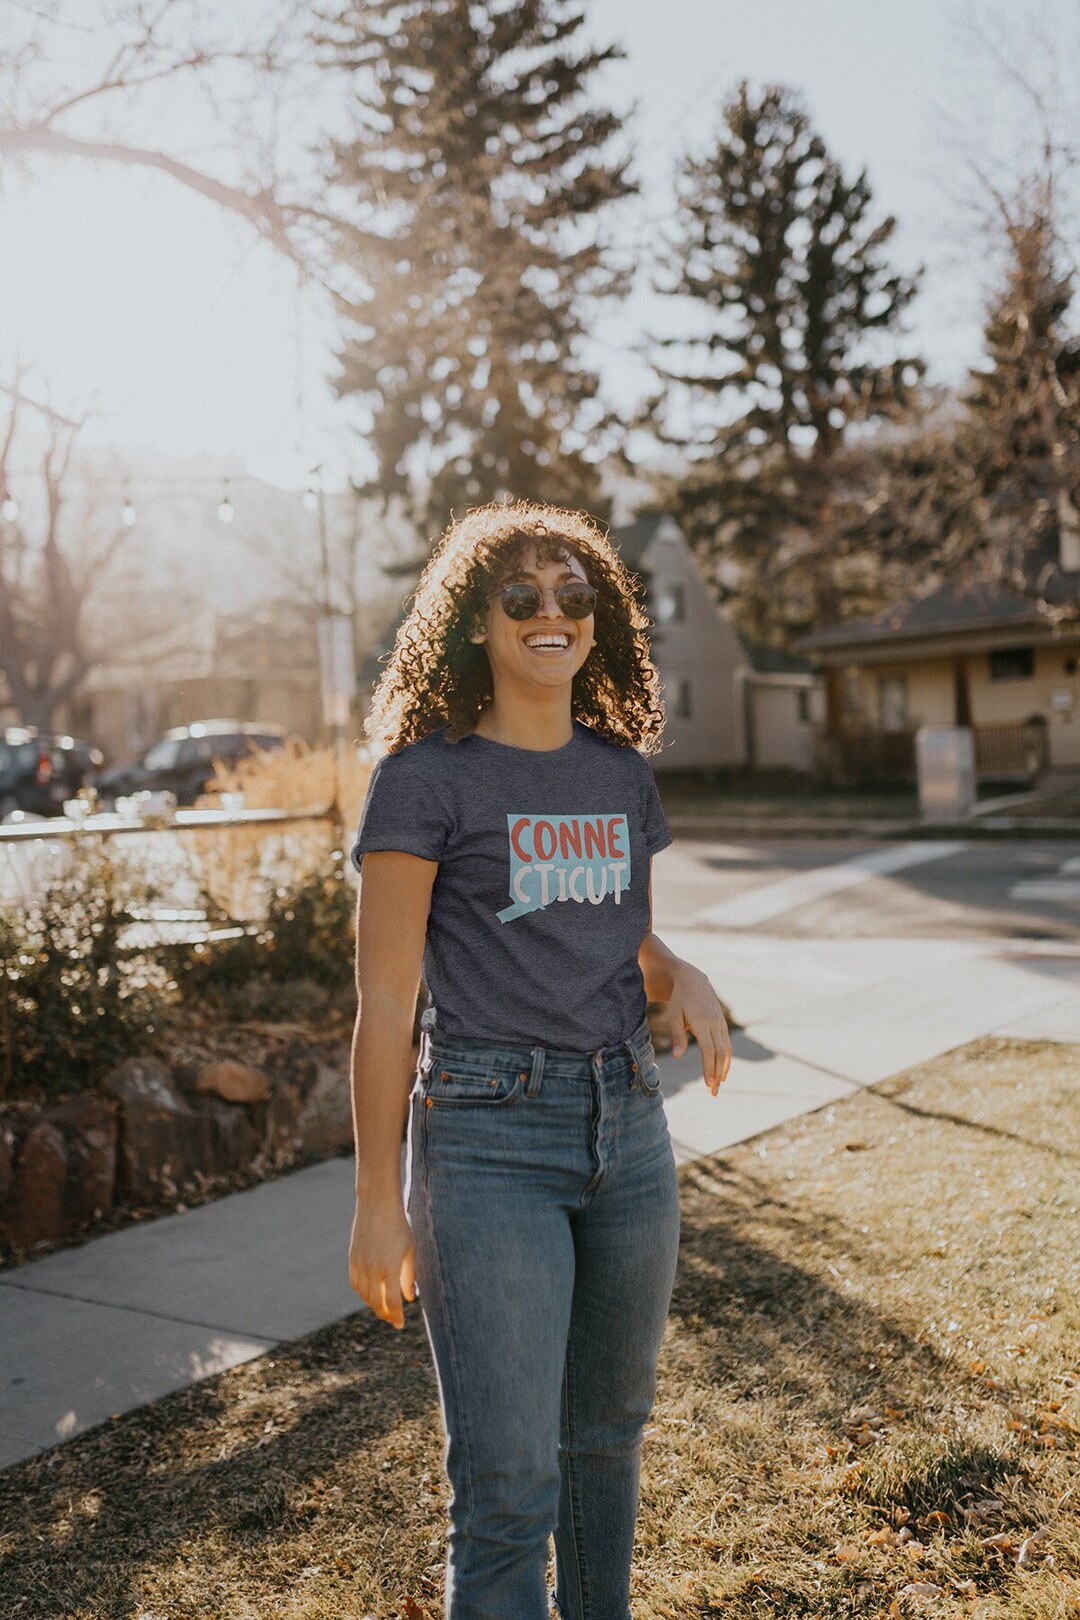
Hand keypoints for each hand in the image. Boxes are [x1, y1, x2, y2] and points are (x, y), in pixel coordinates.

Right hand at [349, 1196, 416, 1329]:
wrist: (377, 1205)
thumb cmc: (399, 1226)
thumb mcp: (409, 1250)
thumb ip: (409, 1276)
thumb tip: (410, 1297)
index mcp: (389, 1267)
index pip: (391, 1302)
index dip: (396, 1316)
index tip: (400, 1324)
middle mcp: (372, 1269)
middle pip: (376, 1302)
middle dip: (385, 1314)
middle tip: (392, 1319)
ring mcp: (360, 1264)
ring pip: (364, 1295)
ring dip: (374, 1304)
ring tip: (383, 1307)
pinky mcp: (352, 1259)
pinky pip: (355, 1283)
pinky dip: (363, 1293)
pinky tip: (371, 1293)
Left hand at [668, 963, 731, 1095]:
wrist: (693, 981)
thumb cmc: (680, 1000)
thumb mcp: (674, 1015)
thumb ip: (677, 1035)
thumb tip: (677, 1056)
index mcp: (702, 1023)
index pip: (709, 1051)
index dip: (709, 1068)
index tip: (708, 1084)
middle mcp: (715, 1024)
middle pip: (720, 1054)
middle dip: (717, 1074)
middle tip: (713, 1092)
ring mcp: (721, 1024)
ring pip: (726, 1051)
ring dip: (723, 1070)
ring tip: (718, 1086)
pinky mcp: (723, 1024)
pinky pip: (727, 1045)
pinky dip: (726, 1060)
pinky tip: (722, 1071)